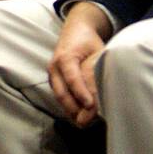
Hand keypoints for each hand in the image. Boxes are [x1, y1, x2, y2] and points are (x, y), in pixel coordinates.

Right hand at [47, 1, 112, 127]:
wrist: (75, 31)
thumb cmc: (88, 41)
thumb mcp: (96, 51)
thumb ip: (95, 69)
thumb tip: (100, 90)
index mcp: (65, 56)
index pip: (72, 78)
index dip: (81, 93)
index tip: (90, 106)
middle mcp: (54, 67)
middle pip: (62, 93)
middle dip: (74, 109)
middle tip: (88, 121)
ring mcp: (52, 75)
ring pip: (60, 97)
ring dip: (72, 111)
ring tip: (86, 122)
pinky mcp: (54, 81)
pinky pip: (60, 97)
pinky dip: (70, 107)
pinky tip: (81, 115)